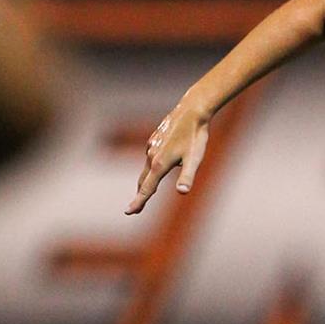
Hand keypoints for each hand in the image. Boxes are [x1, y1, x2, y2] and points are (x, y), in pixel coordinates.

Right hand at [125, 98, 209, 213]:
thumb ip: (187, 176)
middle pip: (143, 181)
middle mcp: (151, 156)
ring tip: (143, 193)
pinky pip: (150, 157)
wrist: (192, 111)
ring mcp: (151, 146)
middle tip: (134, 210)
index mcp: (159, 164)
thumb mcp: (195, 159)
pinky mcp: (154, 139)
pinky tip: (155, 166)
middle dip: (140, 195)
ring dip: (144, 182)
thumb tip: (182, 192)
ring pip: (146, 169)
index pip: (147, 188)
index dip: (139, 202)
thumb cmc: (196, 136)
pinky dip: (150, 167)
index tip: (128, 212)